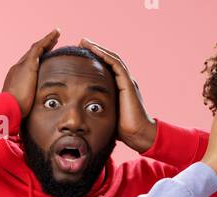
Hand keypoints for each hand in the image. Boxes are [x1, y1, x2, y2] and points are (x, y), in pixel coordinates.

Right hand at [2, 29, 60, 118]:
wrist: (9, 108)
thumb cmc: (14, 112)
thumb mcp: (21, 108)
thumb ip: (25, 108)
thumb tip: (26, 119)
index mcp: (15, 78)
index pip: (27, 65)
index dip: (37, 60)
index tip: (45, 57)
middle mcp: (17, 69)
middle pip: (31, 54)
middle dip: (42, 48)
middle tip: (52, 41)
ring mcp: (22, 65)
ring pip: (36, 48)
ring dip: (47, 41)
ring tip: (56, 34)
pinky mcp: (28, 64)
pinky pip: (40, 47)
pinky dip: (48, 39)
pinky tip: (56, 34)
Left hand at [80, 38, 155, 153]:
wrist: (137, 134)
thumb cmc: (121, 130)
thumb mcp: (104, 116)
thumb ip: (96, 109)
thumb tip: (79, 114)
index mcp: (119, 87)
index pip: (106, 68)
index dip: (94, 59)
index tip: (80, 54)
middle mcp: (124, 81)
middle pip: (108, 60)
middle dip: (95, 50)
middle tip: (81, 42)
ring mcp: (127, 81)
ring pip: (112, 58)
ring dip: (98, 49)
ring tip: (85, 42)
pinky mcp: (127, 83)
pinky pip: (116, 64)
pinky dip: (105, 55)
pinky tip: (94, 50)